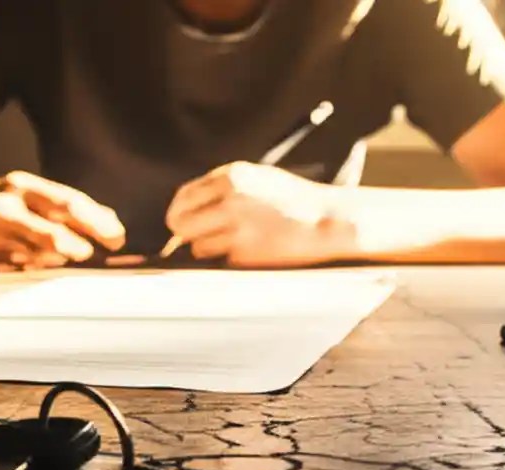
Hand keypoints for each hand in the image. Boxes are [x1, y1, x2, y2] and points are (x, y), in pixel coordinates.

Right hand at [0, 171, 124, 270]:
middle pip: (61, 222)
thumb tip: (107, 220)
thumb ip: (58, 208)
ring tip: (74, 253)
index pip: (70, 201)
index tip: (118, 236)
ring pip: (45, 248)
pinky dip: (41, 264)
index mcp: (21, 184)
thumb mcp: (22, 197)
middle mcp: (9, 202)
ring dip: (65, 254)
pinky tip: (43, 260)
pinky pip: (26, 263)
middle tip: (104, 249)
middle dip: (89, 237)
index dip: (98, 220)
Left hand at [165, 162, 351, 267]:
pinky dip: (230, 257)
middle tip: (193, 237)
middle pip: (181, 224)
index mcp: (232, 176)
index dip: (178, 211)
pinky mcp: (246, 252)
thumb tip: (187, 208)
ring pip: (198, 246)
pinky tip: (251, 248)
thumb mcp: (257, 178)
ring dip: (209, 247)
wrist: (326, 220)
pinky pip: (223, 259)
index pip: (184, 196)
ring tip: (235, 240)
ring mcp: (237, 228)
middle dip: (183, 233)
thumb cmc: (293, 199)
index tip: (179, 220)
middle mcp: (230, 200)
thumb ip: (224, 187)